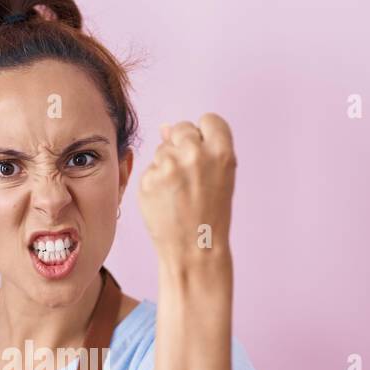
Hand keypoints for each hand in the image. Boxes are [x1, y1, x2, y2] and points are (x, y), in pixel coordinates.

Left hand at [136, 113, 236, 269]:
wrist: (195, 249)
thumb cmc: (210, 214)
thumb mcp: (220, 177)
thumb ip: (201, 148)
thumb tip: (165, 127)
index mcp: (221, 152)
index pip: (208, 120)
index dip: (204, 135)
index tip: (204, 152)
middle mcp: (194, 155)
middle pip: (181, 128)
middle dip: (182, 146)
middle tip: (189, 176)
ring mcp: (168, 167)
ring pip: (162, 148)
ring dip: (167, 164)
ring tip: (178, 192)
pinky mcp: (148, 180)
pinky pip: (149, 168)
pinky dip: (154, 182)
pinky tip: (165, 200)